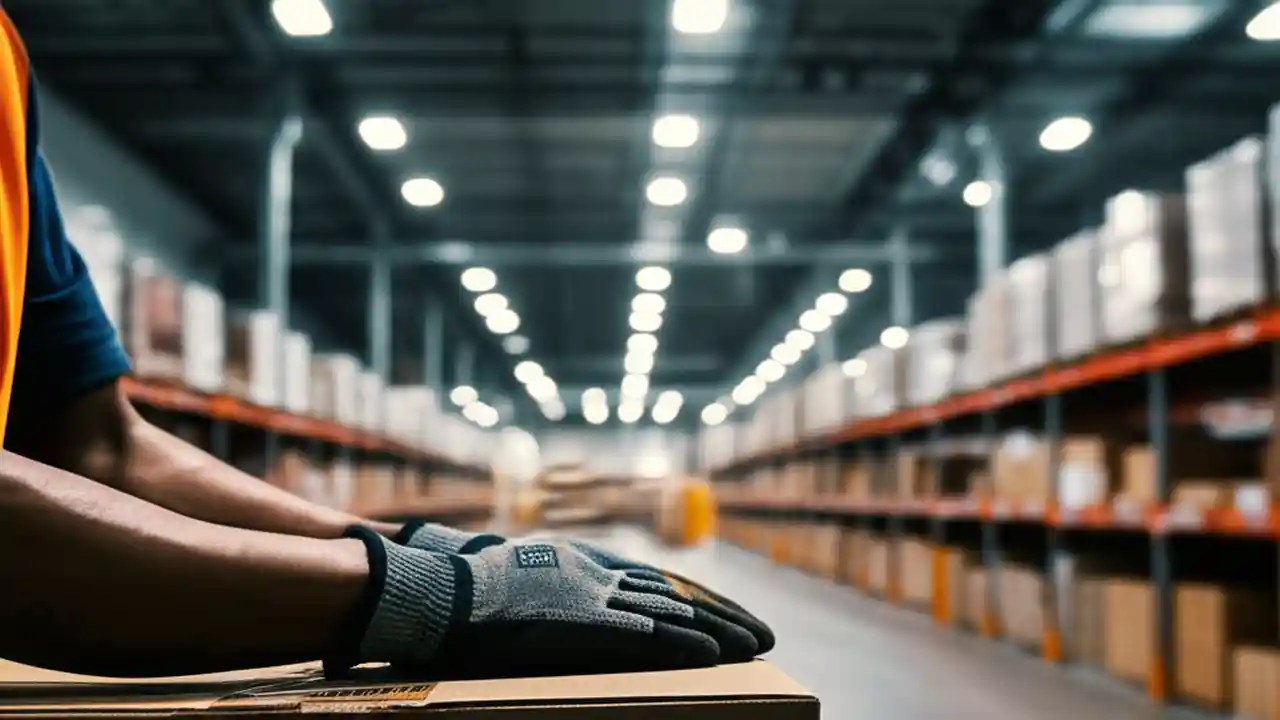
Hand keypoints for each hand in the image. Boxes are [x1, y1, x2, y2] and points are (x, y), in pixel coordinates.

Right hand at [395, 522, 772, 660]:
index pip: (658, 580)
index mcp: (585, 563)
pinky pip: (641, 634)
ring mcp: (592, 597)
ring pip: (670, 613)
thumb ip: (555, 584)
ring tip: (755, 647)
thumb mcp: (522, 576)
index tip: (731, 614)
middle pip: (676, 594)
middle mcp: (598, 574)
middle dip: (724, 615)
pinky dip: (680, 644)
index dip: (699, 599)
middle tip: (765, 635)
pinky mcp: (582, 624)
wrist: (441, 592)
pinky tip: (712, 655)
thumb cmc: (469, 592)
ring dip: (717, 631)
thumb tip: (573, 602)